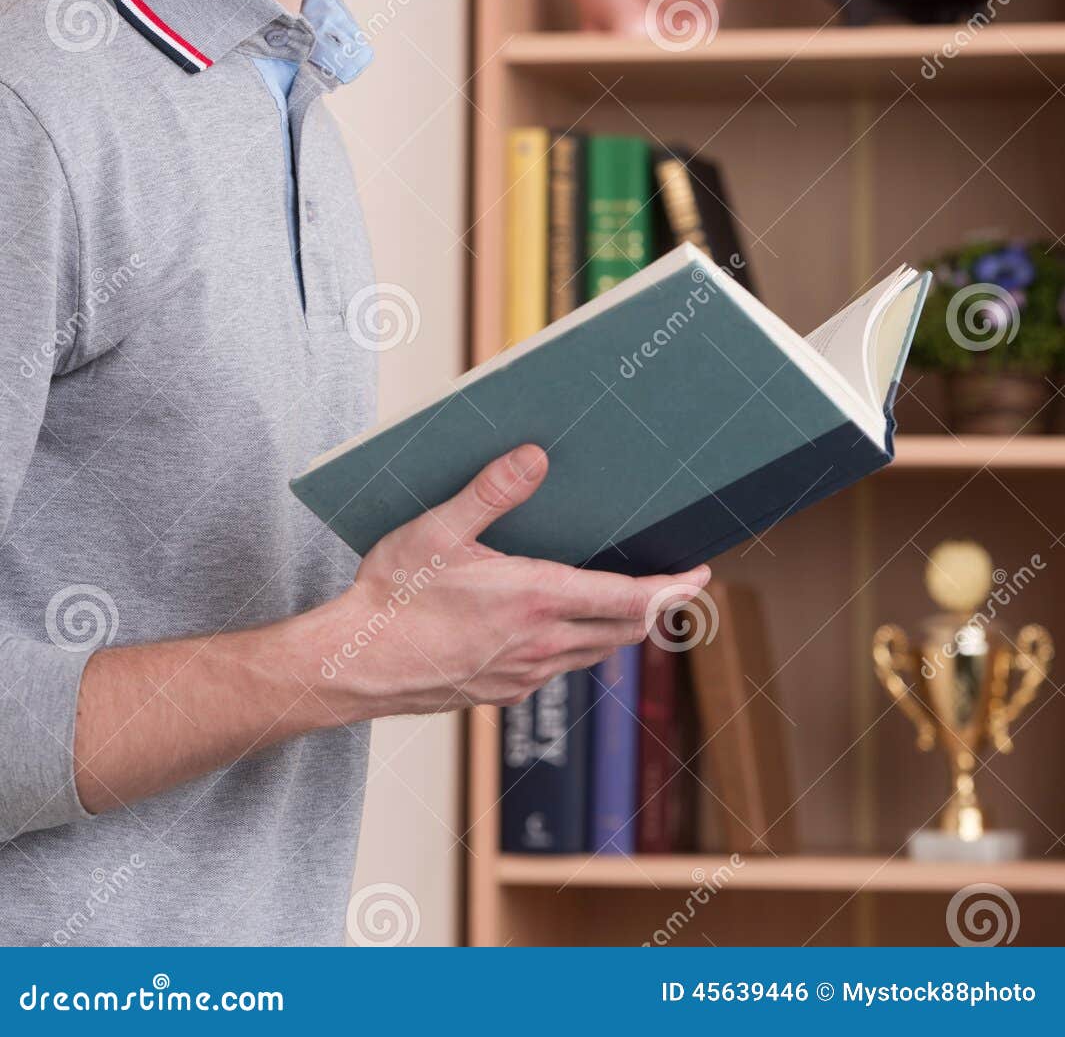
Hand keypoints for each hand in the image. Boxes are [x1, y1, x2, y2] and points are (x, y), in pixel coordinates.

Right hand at [305, 442, 711, 718]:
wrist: (354, 665)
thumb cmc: (392, 596)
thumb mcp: (438, 530)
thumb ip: (490, 491)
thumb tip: (534, 457)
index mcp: (535, 600)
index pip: (628, 600)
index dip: (671, 589)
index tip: (699, 576)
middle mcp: (540, 644)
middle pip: (624, 630)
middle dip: (655, 606)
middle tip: (676, 583)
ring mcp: (523, 675)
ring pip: (594, 652)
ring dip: (619, 627)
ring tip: (627, 601)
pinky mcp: (503, 691)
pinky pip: (560, 668)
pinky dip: (579, 645)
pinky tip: (560, 626)